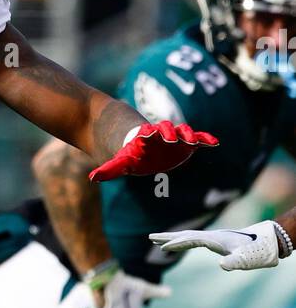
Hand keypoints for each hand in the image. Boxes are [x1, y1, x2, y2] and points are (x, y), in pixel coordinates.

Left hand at [89, 121, 217, 182]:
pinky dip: (205, 139)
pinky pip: (197, 139)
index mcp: (146, 137)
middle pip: (167, 129)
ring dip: (188, 135)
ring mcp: (175, 137)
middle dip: (170, 133)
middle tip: (172, 138)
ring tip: (195, 141)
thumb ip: (110, 169)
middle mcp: (162, 135)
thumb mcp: (120, 162)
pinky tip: (215, 143)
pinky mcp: (185, 143)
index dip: (152, 134)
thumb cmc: (130, 153)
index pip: (149, 133)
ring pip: (183, 132)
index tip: (153, 136)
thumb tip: (93, 178)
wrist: (141, 144)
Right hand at [148, 220, 283, 271]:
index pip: (192, 240)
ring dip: (171, 238)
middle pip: (185, 234)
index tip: (164, 247)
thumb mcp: (246, 259)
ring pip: (187, 236)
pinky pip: (193, 241)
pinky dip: (181, 242)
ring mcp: (212, 238)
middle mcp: (211, 236)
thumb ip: (234, 262)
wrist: (265, 242)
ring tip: (156, 241)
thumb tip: (222, 266)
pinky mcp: (214, 242)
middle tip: (150, 237)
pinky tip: (177, 245)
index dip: (178, 243)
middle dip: (167, 237)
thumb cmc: (255, 252)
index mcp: (215, 240)